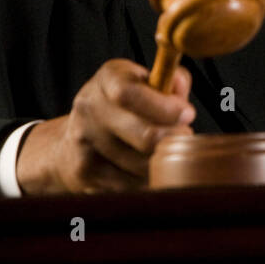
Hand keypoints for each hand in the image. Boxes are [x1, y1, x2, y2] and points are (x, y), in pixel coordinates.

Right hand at [16, 59, 194, 194]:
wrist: (77, 138)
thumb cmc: (126, 106)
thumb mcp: (145, 82)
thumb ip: (168, 80)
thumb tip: (179, 84)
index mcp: (107, 80)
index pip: (130, 93)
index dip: (164, 107)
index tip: (188, 114)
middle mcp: (89, 109)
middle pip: (144, 135)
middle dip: (173, 138)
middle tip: (185, 135)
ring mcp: (83, 143)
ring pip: (142, 164)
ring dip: (163, 161)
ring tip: (164, 150)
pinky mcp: (84, 173)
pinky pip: (130, 184)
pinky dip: (146, 179)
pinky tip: (147, 167)